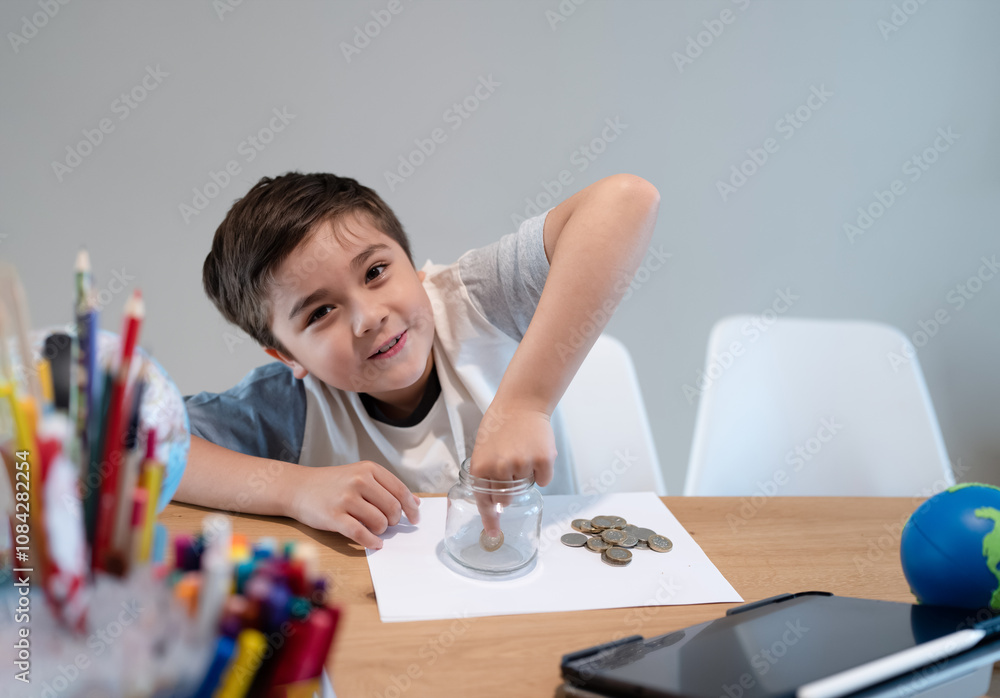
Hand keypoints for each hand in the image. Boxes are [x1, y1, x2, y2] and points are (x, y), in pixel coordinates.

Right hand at [287, 460, 420, 548]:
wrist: (298, 487)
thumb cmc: (333, 484)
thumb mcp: (360, 475)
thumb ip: (387, 487)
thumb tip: (415, 503)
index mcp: (369, 469)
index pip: (400, 490)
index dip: (411, 508)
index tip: (415, 519)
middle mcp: (359, 481)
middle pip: (393, 508)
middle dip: (394, 521)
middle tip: (387, 524)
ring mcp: (346, 499)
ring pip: (379, 522)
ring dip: (381, 530)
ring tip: (374, 528)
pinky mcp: (334, 517)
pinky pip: (361, 534)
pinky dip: (372, 541)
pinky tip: (374, 543)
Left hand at [469, 402, 556, 535]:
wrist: (521, 404)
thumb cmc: (499, 425)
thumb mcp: (482, 449)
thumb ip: (485, 475)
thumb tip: (494, 503)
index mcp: (481, 467)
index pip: (484, 501)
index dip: (490, 519)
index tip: (493, 533)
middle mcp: (500, 468)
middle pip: (506, 499)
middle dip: (509, 489)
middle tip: (511, 467)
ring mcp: (522, 465)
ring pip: (525, 487)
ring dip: (525, 475)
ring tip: (522, 452)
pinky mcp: (543, 461)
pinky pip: (543, 480)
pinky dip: (542, 470)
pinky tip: (535, 452)